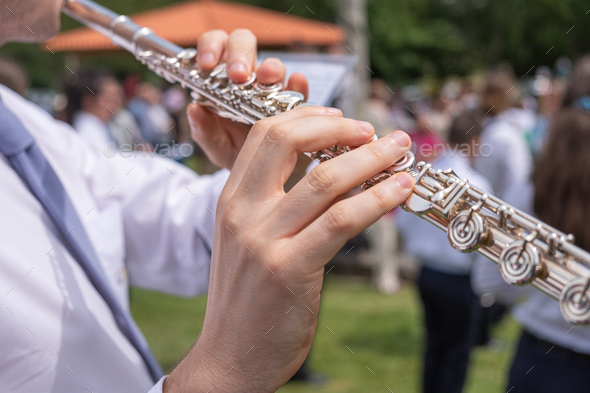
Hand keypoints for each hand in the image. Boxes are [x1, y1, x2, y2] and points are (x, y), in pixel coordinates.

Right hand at [164, 107, 413, 391]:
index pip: (265, 134)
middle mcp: (243, 213)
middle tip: (374, 132)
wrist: (229, 357)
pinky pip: (342, 221)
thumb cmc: (246, 300)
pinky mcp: (289, 270)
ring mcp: (264, 240)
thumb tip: (325, 173)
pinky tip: (399, 190)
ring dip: (372, 159)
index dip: (309, 118)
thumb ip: (274, 205)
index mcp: (230, 200)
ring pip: (325, 180)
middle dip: (340, 128)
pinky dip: (377, 200)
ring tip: (400, 151)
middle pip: (289, 141)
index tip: (342, 118)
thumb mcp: (247, 241)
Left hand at [188, 29, 308, 168]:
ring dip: (270, 67)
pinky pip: (298, 87)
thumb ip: (204, 131)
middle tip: (237, 74)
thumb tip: (194, 109)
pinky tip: (295, 84)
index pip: (215, 46)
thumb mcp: (217, 147)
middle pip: (244, 44)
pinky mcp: (294, 103)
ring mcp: (272, 89)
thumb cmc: (237, 155)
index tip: (206, 63)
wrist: (264, 176)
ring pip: (273, 64)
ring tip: (266, 79)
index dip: (211, 47)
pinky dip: (297, 84)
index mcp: (221, 80)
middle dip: (240, 53)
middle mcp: (248, 78)